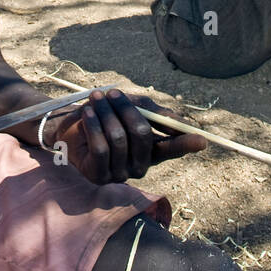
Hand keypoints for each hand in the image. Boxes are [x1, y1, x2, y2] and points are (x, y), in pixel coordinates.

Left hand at [46, 89, 206, 183]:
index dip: (186, 145)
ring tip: (95, 99)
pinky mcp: (99, 177)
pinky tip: (87, 112)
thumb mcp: (132, 108)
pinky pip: (100, 149)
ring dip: (105, 113)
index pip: (173, 149)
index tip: (202, 141)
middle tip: (112, 93)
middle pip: (142, 136)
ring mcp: (120, 175)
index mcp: (152, 151)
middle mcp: (140, 167)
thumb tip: (180, 123)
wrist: (69, 127)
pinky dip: (93, 126)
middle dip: (125, 109)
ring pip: (118, 140)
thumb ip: (154, 113)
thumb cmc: (106, 116)